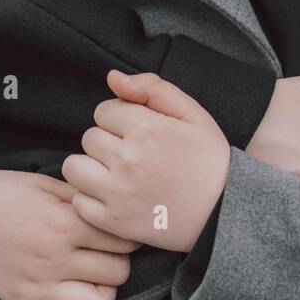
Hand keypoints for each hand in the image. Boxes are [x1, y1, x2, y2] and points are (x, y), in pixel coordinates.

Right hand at [0, 169, 140, 299]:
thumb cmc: (4, 193)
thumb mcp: (47, 184)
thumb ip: (82, 197)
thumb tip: (114, 205)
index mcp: (64, 223)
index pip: (121, 240)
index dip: (126, 233)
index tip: (120, 230)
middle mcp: (55, 258)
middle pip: (118, 272)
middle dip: (120, 261)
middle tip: (109, 252)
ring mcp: (39, 285)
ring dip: (103, 291)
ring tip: (94, 276)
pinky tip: (71, 297)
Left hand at [63, 70, 229, 252]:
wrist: (225, 211)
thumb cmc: (209, 159)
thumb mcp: (192, 113)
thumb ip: (152, 88)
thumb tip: (112, 78)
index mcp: (146, 129)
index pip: (104, 110)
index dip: (121, 117)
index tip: (139, 131)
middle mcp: (127, 160)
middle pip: (90, 137)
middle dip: (107, 141)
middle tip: (133, 153)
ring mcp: (118, 194)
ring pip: (75, 168)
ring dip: (91, 167)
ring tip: (115, 173)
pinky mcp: (114, 222)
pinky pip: (79, 202)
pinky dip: (90, 198)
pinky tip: (114, 196)